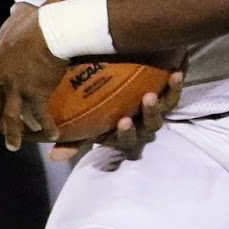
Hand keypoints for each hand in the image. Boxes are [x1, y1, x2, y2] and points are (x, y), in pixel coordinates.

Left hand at [0, 3, 63, 150]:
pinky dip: (46, 126)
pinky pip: (40, 115)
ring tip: (10, 146)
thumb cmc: (37, 20)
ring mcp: (17, 86)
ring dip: (9, 132)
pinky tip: (52, 135)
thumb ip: (16, 14)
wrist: (53, 31)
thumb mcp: (22, 14)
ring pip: (8, 114)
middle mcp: (1, 74)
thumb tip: (15, 10)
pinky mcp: (36, 93)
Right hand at [47, 69, 185, 166]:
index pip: (126, 139)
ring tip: (160, 86)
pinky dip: (175, 84)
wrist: (122, 84)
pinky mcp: (168, 94)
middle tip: (146, 99)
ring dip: (163, 100)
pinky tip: (176, 71)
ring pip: (164, 110)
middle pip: (149, 126)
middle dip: (149, 115)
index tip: (123, 121)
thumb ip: (73, 139)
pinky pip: (174, 93)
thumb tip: (52, 157)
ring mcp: (157, 110)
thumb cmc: (100, 108)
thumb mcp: (86, 124)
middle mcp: (142, 125)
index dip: (126, 133)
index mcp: (122, 134)